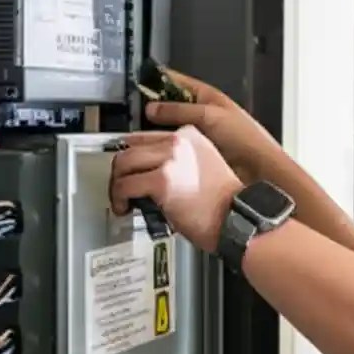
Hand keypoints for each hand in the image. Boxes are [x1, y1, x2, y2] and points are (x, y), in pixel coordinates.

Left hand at [109, 126, 243, 252]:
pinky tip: (125, 207)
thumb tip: (149, 172)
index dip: (129, 154)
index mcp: (190, 136)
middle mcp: (178, 142)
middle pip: (130, 148)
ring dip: (116, 184)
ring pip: (123, 163)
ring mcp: (170, 160)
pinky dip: (120, 198)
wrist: (237, 217)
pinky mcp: (161, 181)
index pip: (144, 136)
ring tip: (122, 200)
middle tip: (121, 187)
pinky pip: (126, 185)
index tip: (124, 168)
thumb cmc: (224, 203)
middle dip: (120, 171)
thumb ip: (178, 161)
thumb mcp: (204, 167)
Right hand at [143, 67, 287, 184]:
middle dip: (155, 107)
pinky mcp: (197, 152)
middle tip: (135, 110)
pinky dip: (166, 146)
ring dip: (158, 129)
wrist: (258, 169)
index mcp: (208, 97)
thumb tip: (152, 108)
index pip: (179, 82)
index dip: (161, 79)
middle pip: (173, 105)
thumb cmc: (244, 138)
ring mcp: (199, 133)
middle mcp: (203, 113)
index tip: (142, 79)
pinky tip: (154, 150)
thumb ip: (180, 110)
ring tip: (139, 131)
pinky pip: (176, 146)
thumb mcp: (209, 116)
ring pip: (172, 127)